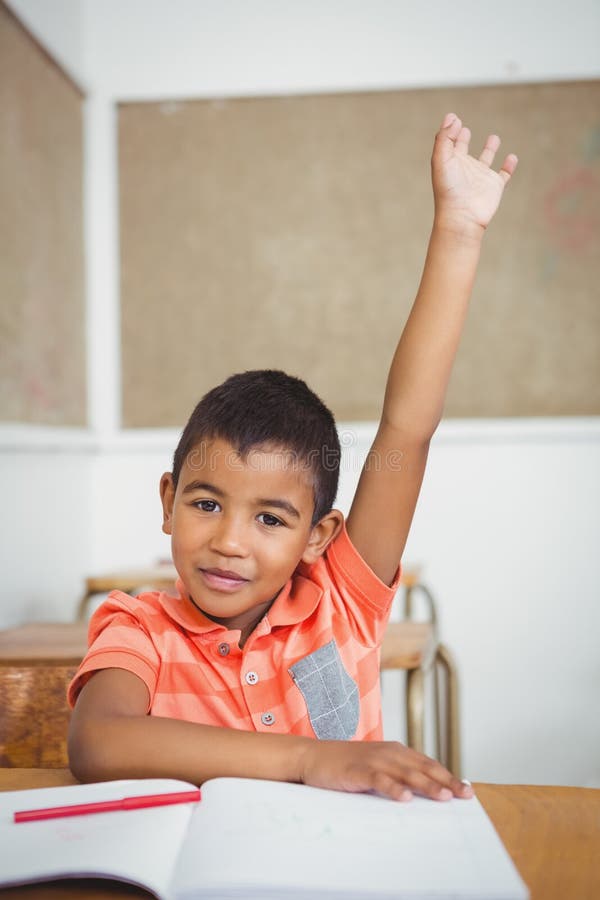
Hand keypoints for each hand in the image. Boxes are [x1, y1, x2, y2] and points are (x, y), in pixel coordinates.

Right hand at [299, 739, 472, 801]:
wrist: (313, 756)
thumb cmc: (346, 765)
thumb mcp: (376, 767)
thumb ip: (397, 775)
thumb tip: (423, 794)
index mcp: (396, 751)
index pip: (428, 764)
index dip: (448, 776)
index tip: (466, 791)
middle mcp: (389, 753)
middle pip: (423, 768)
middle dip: (446, 781)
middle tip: (464, 795)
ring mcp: (374, 760)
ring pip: (406, 773)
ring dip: (426, 785)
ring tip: (443, 797)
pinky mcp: (358, 770)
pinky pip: (379, 779)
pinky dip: (393, 788)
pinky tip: (405, 798)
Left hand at [431, 112, 517, 235]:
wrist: (462, 216)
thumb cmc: (449, 189)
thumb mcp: (441, 159)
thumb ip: (444, 138)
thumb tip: (452, 119)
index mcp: (450, 162)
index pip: (448, 143)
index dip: (450, 130)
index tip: (453, 118)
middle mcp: (464, 169)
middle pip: (463, 150)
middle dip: (462, 138)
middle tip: (462, 127)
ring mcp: (480, 177)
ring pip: (486, 159)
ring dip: (490, 149)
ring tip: (493, 137)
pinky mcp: (495, 186)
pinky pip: (504, 174)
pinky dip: (509, 166)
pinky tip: (512, 157)